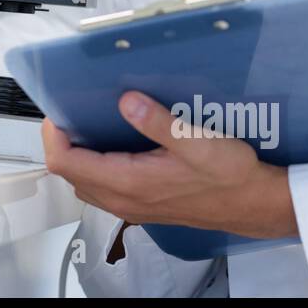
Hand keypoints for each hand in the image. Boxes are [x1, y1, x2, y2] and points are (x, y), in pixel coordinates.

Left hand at [45, 0, 298, 243]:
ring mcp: (131, 206)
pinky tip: (113, 143)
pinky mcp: (141, 205)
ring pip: (84, 183)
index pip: (65, 163)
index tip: (59, 111)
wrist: (254, 205)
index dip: (53, 135)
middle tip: (71, 112)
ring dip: (77, 156)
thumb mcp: (196, 142)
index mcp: (129, 183)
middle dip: (62, 142)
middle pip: (68, 173)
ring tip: (87, 124)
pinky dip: (95, 166)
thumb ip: (158, 122)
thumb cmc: (230, 176)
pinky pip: (102, 188)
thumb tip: (126, 101)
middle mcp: (123, 199)